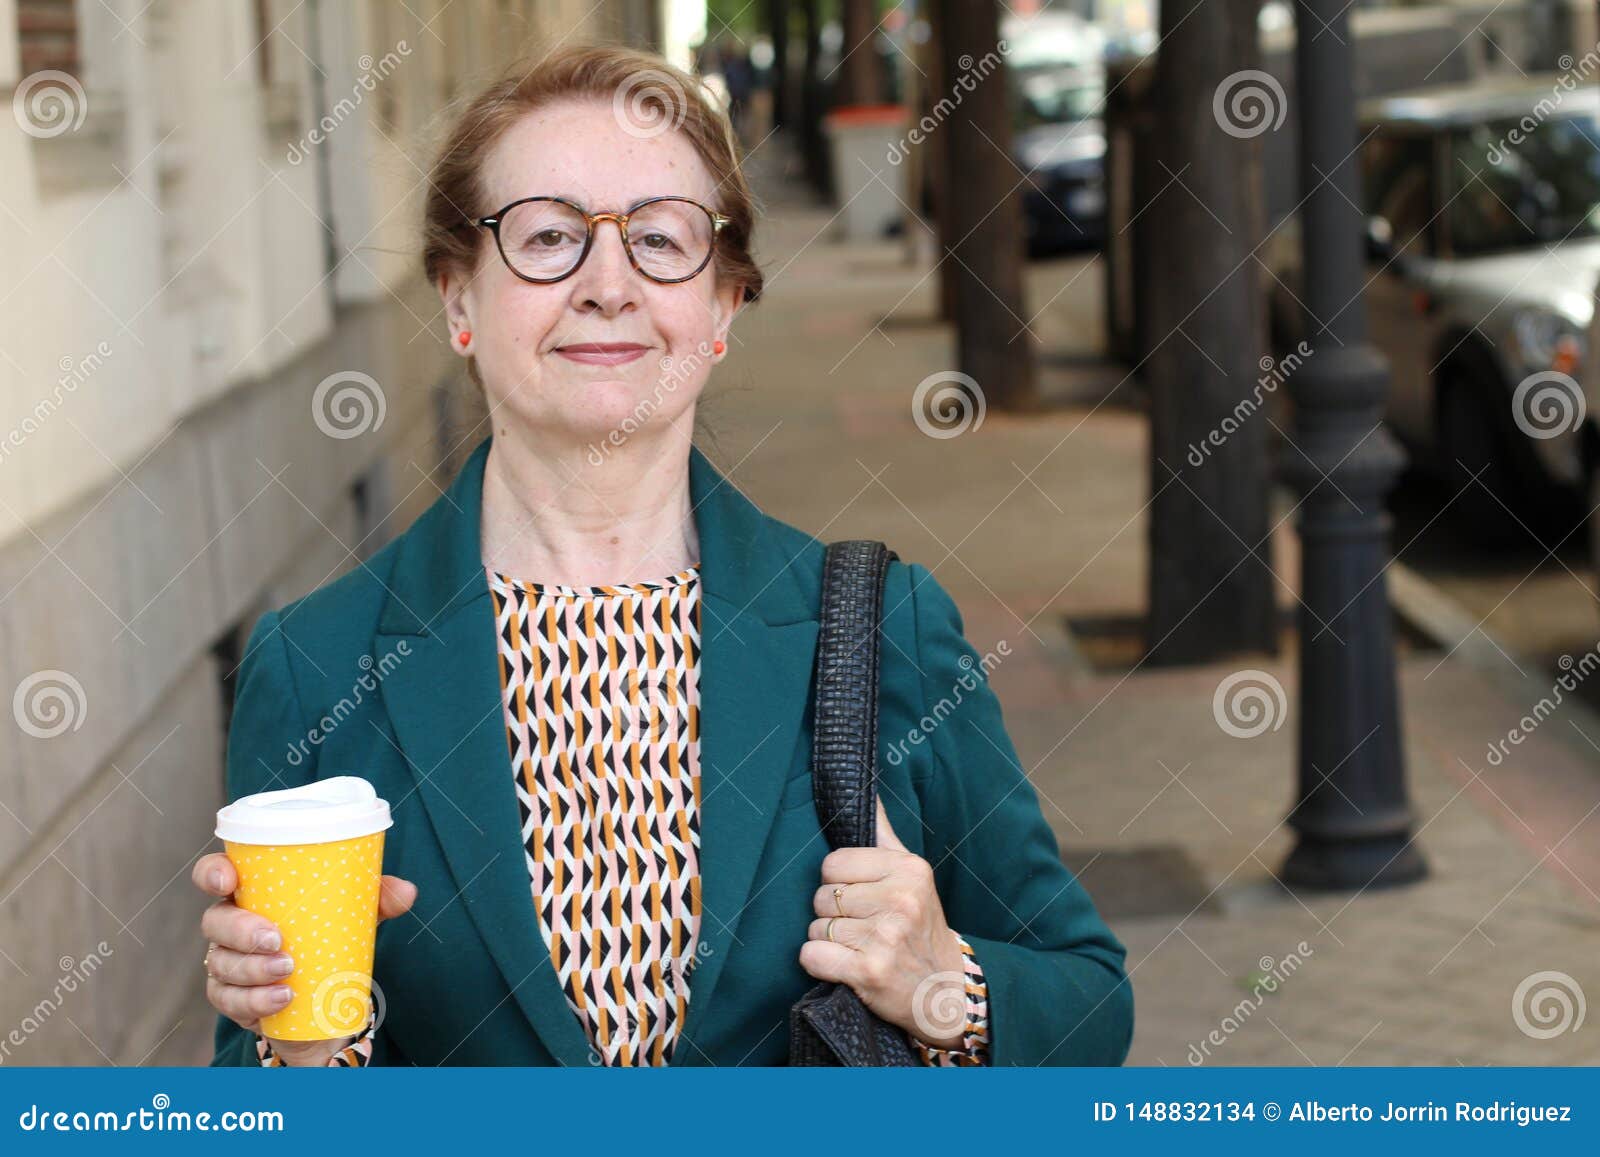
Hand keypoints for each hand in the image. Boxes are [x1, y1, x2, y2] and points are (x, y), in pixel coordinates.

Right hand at [193, 851, 417, 1066]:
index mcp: (253, 893)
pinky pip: (230, 1000)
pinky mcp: (233, 998)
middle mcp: (231, 925)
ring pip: (223, 963)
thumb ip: (378, 898)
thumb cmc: (328, 936)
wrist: (325, 998)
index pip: (216, 874)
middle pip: (216, 921)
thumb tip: (407, 892)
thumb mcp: (354, 914)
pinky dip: (255, 1000)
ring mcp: (227, 963)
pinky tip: (281, 998)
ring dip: (253, 969)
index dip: (213, 872)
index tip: (228, 879)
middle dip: (242, 930)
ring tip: (289, 971)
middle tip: (277, 939)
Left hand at [798, 798, 968, 1049]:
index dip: (838, 883)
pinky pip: (811, 956)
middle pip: (821, 897)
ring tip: (859, 948)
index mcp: (908, 869)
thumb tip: (863, 787)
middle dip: (832, 915)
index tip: (861, 899)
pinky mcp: (870, 971)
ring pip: (815, 928)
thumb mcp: (911, 875)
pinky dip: (819, 964)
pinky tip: (845, 967)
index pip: (832, 864)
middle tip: (863, 928)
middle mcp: (900, 900)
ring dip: (827, 942)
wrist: (946, 990)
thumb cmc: (920, 927)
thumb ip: (882, 833)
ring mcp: (885, 937)